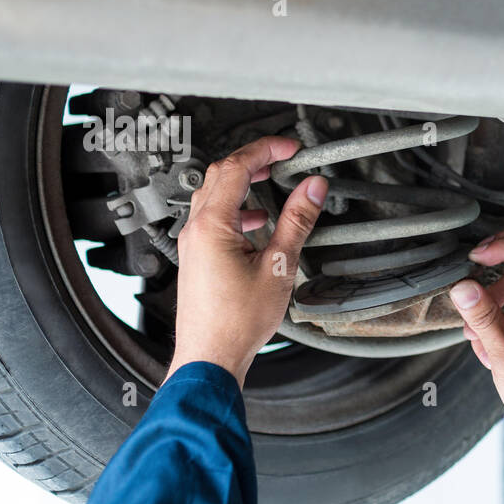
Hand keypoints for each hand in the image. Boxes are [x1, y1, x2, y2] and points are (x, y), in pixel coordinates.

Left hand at [166, 136, 327, 387]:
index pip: (236, 167)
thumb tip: (312, 189)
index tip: (290, 148)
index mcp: (212, 225)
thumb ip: (296, 221)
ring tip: (271, 186)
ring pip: (213, 196)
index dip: (265, 150)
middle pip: (219, 175)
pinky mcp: (196, 257)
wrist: (211, 356)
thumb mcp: (279, 266)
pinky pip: (212, 218)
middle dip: (253, 161)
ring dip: (243, 184)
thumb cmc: (237, 321)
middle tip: (281, 159)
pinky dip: (236, 209)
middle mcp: (195, 229)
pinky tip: (256, 224)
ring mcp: (192, 243)